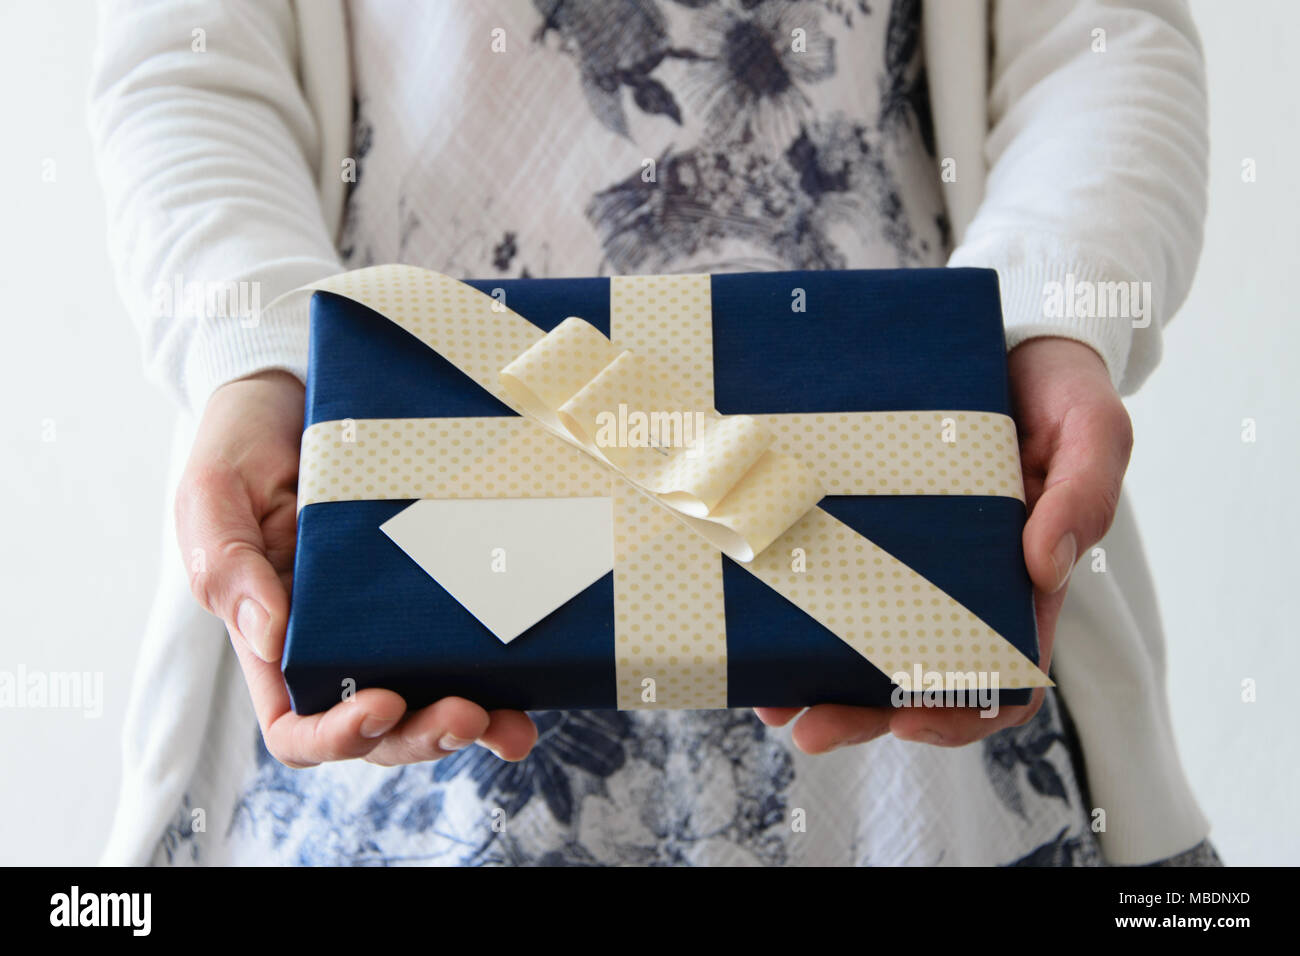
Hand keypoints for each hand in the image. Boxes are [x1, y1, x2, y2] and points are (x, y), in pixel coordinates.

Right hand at [176, 370, 537, 767]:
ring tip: (510, 721)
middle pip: (378, 729)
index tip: (382, 704)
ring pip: (429, 703)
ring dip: (470, 724)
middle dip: (421, 734)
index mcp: (271, 638)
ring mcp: (387, 623)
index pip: (296, 725)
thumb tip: (269, 638)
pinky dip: (501, 678)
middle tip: (467, 711)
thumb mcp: (213, 491)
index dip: (337, 735)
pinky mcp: (432, 592)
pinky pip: (465, 650)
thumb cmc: (243, 443)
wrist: (297, 389)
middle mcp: (334, 644)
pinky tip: (534, 686)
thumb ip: (224, 563)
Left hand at [755, 337, 1132, 750]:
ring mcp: (912, 554)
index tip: (906, 722)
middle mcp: (960, 582)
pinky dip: (798, 606)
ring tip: (767, 696)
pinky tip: (755, 618)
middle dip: (863, 714)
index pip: (997, 677)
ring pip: (864, 638)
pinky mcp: (871, 518)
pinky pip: (832, 573)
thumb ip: (1083, 494)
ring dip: (819, 677)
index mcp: (1020, 582)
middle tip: (807, 726)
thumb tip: (1046, 568)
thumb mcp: (1092, 431)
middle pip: (914, 676)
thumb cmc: (1062, 389)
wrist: (1014, 335)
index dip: (957, 713)